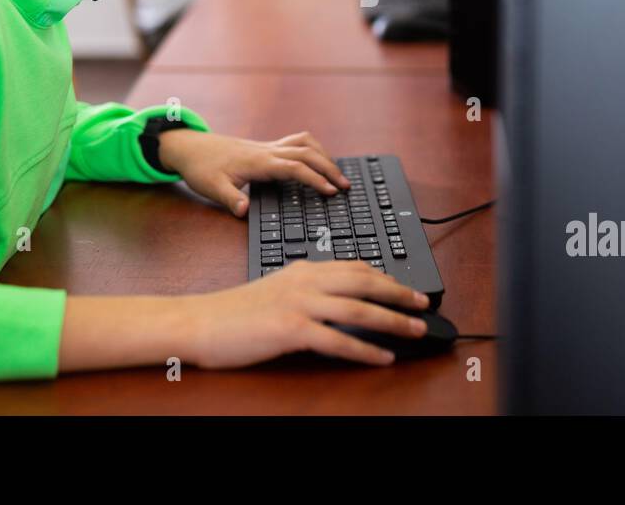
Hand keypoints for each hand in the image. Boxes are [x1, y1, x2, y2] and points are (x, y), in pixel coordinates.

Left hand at [157, 128, 350, 215]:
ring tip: (338, 173)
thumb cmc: (201, 168)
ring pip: (305, 143)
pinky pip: (297, 141)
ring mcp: (268, 146)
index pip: (295, 167)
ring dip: (324, 155)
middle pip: (307, 153)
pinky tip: (318, 160)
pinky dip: (313, 148)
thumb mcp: (211, 188)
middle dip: (329, 167)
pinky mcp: (266, 147)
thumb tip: (245, 211)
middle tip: (346, 186)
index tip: (331, 191)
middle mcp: (267, 151)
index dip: (315, 179)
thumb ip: (230, 199)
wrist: (190, 147)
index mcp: (258, 162)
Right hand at [182, 260, 431, 366]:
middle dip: (399, 294)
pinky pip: (338, 340)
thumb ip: (307, 285)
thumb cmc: (235, 310)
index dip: (386, 277)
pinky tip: (383, 357)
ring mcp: (300, 303)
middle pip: (365, 282)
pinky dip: (365, 349)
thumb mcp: (276, 286)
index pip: (355, 267)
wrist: (201, 321)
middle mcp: (306, 280)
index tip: (406, 288)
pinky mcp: (292, 329)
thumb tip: (337, 293)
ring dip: (393, 321)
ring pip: (359, 308)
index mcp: (304, 268)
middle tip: (424, 304)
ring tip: (415, 330)